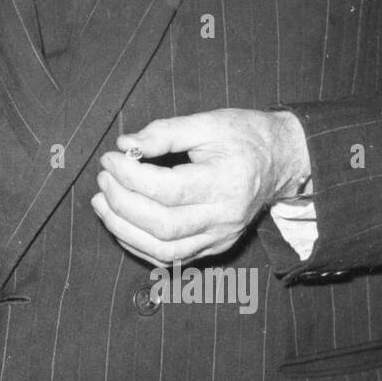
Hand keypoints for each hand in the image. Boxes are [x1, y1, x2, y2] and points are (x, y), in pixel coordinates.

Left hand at [92, 109, 310, 264]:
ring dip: (124, 230)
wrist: (281, 161)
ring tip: (101, 202)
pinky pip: (170, 258)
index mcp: (226, 183)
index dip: (131, 176)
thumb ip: (165, 132)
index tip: (111, 157)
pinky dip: (138, 245)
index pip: (169, 190)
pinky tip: (120, 223)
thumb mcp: (208, 122)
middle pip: (163, 226)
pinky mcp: (213, 247)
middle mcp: (224, 218)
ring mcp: (219, 238)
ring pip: (164, 251)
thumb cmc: (245, 136)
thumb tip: (124, 144)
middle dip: (122, 203)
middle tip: (103, 177)